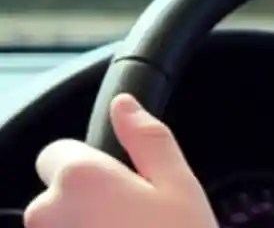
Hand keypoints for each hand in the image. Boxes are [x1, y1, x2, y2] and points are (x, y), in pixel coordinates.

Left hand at [25, 94, 215, 227]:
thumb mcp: (179, 184)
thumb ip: (148, 138)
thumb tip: (125, 105)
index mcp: (80, 178)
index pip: (57, 152)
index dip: (92, 165)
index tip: (121, 184)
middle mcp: (48, 212)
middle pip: (55, 193)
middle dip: (85, 202)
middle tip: (132, 221)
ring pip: (58, 226)